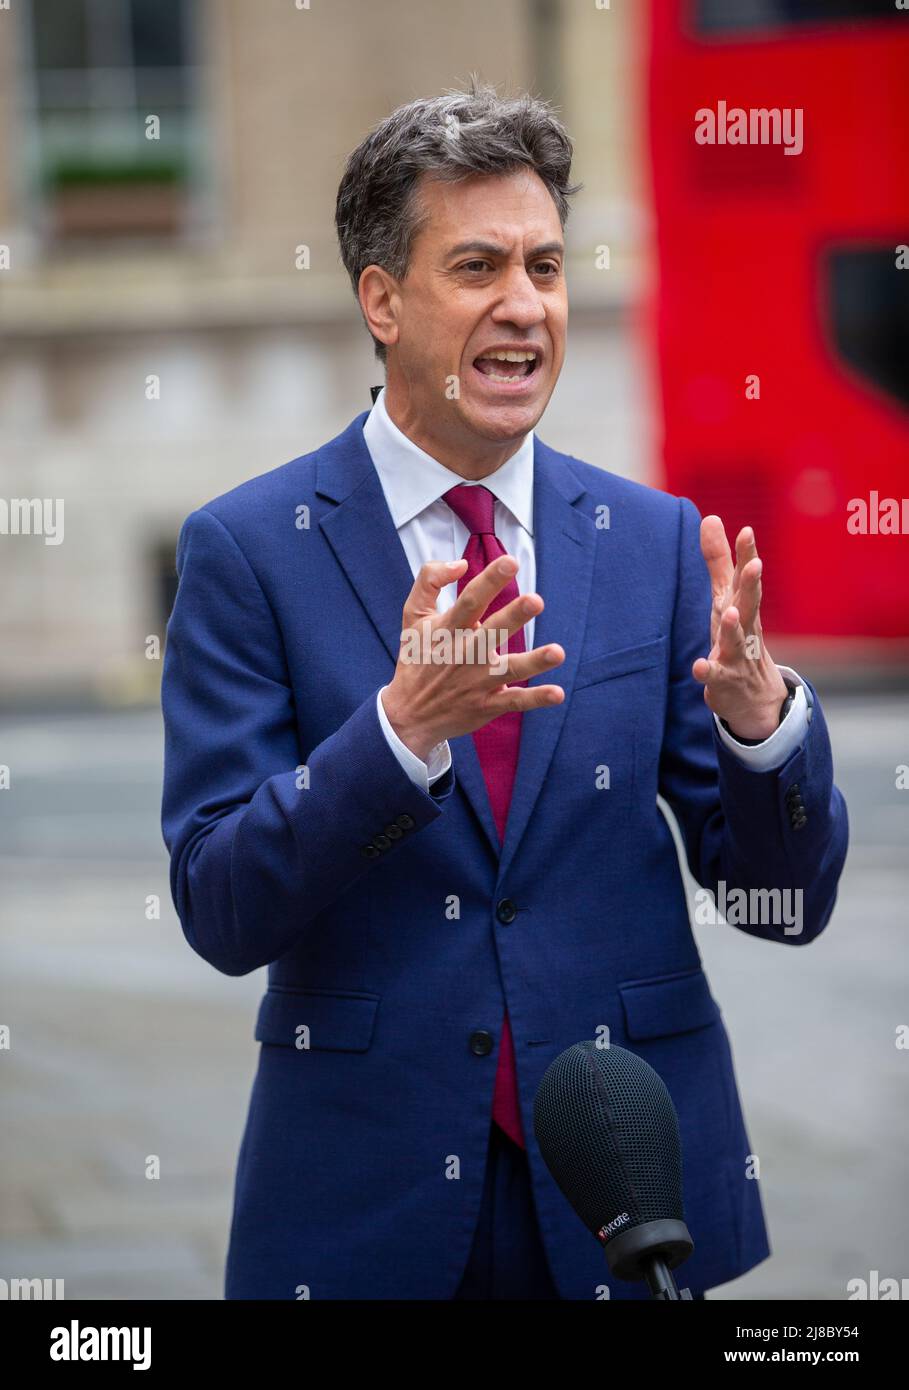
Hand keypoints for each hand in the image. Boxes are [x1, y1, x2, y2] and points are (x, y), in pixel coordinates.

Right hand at [381, 557, 564, 760]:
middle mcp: (465, 654)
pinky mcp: (487, 705)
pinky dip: (535, 699)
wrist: (409, 714)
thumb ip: (429, 580)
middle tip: (535, 601)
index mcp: (448, 629)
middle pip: (492, 632)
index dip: (490, 581)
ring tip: (557, 652)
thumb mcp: (412, 615)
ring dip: (534, 662)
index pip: (470, 600)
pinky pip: (514, 701)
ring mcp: (477, 682)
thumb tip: (461, 563)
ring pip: (509, 669)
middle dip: (514, 616)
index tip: (510, 563)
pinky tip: (557, 693)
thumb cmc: (417, 658)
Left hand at [693, 517, 787, 741]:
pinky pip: (716, 676)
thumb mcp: (726, 596)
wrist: (753, 694)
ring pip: (736, 639)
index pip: (745, 577)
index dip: (747, 555)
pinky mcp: (723, 679)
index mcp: (743, 605)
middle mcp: (744, 627)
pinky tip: (699, 667)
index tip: (747, 531)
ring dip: (733, 626)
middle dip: (752, 584)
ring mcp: (736, 654)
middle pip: (750, 603)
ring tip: (729, 611)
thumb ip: (718, 560)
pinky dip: (708, 671)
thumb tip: (710, 517)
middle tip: (755, 564)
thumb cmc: (737, 635)